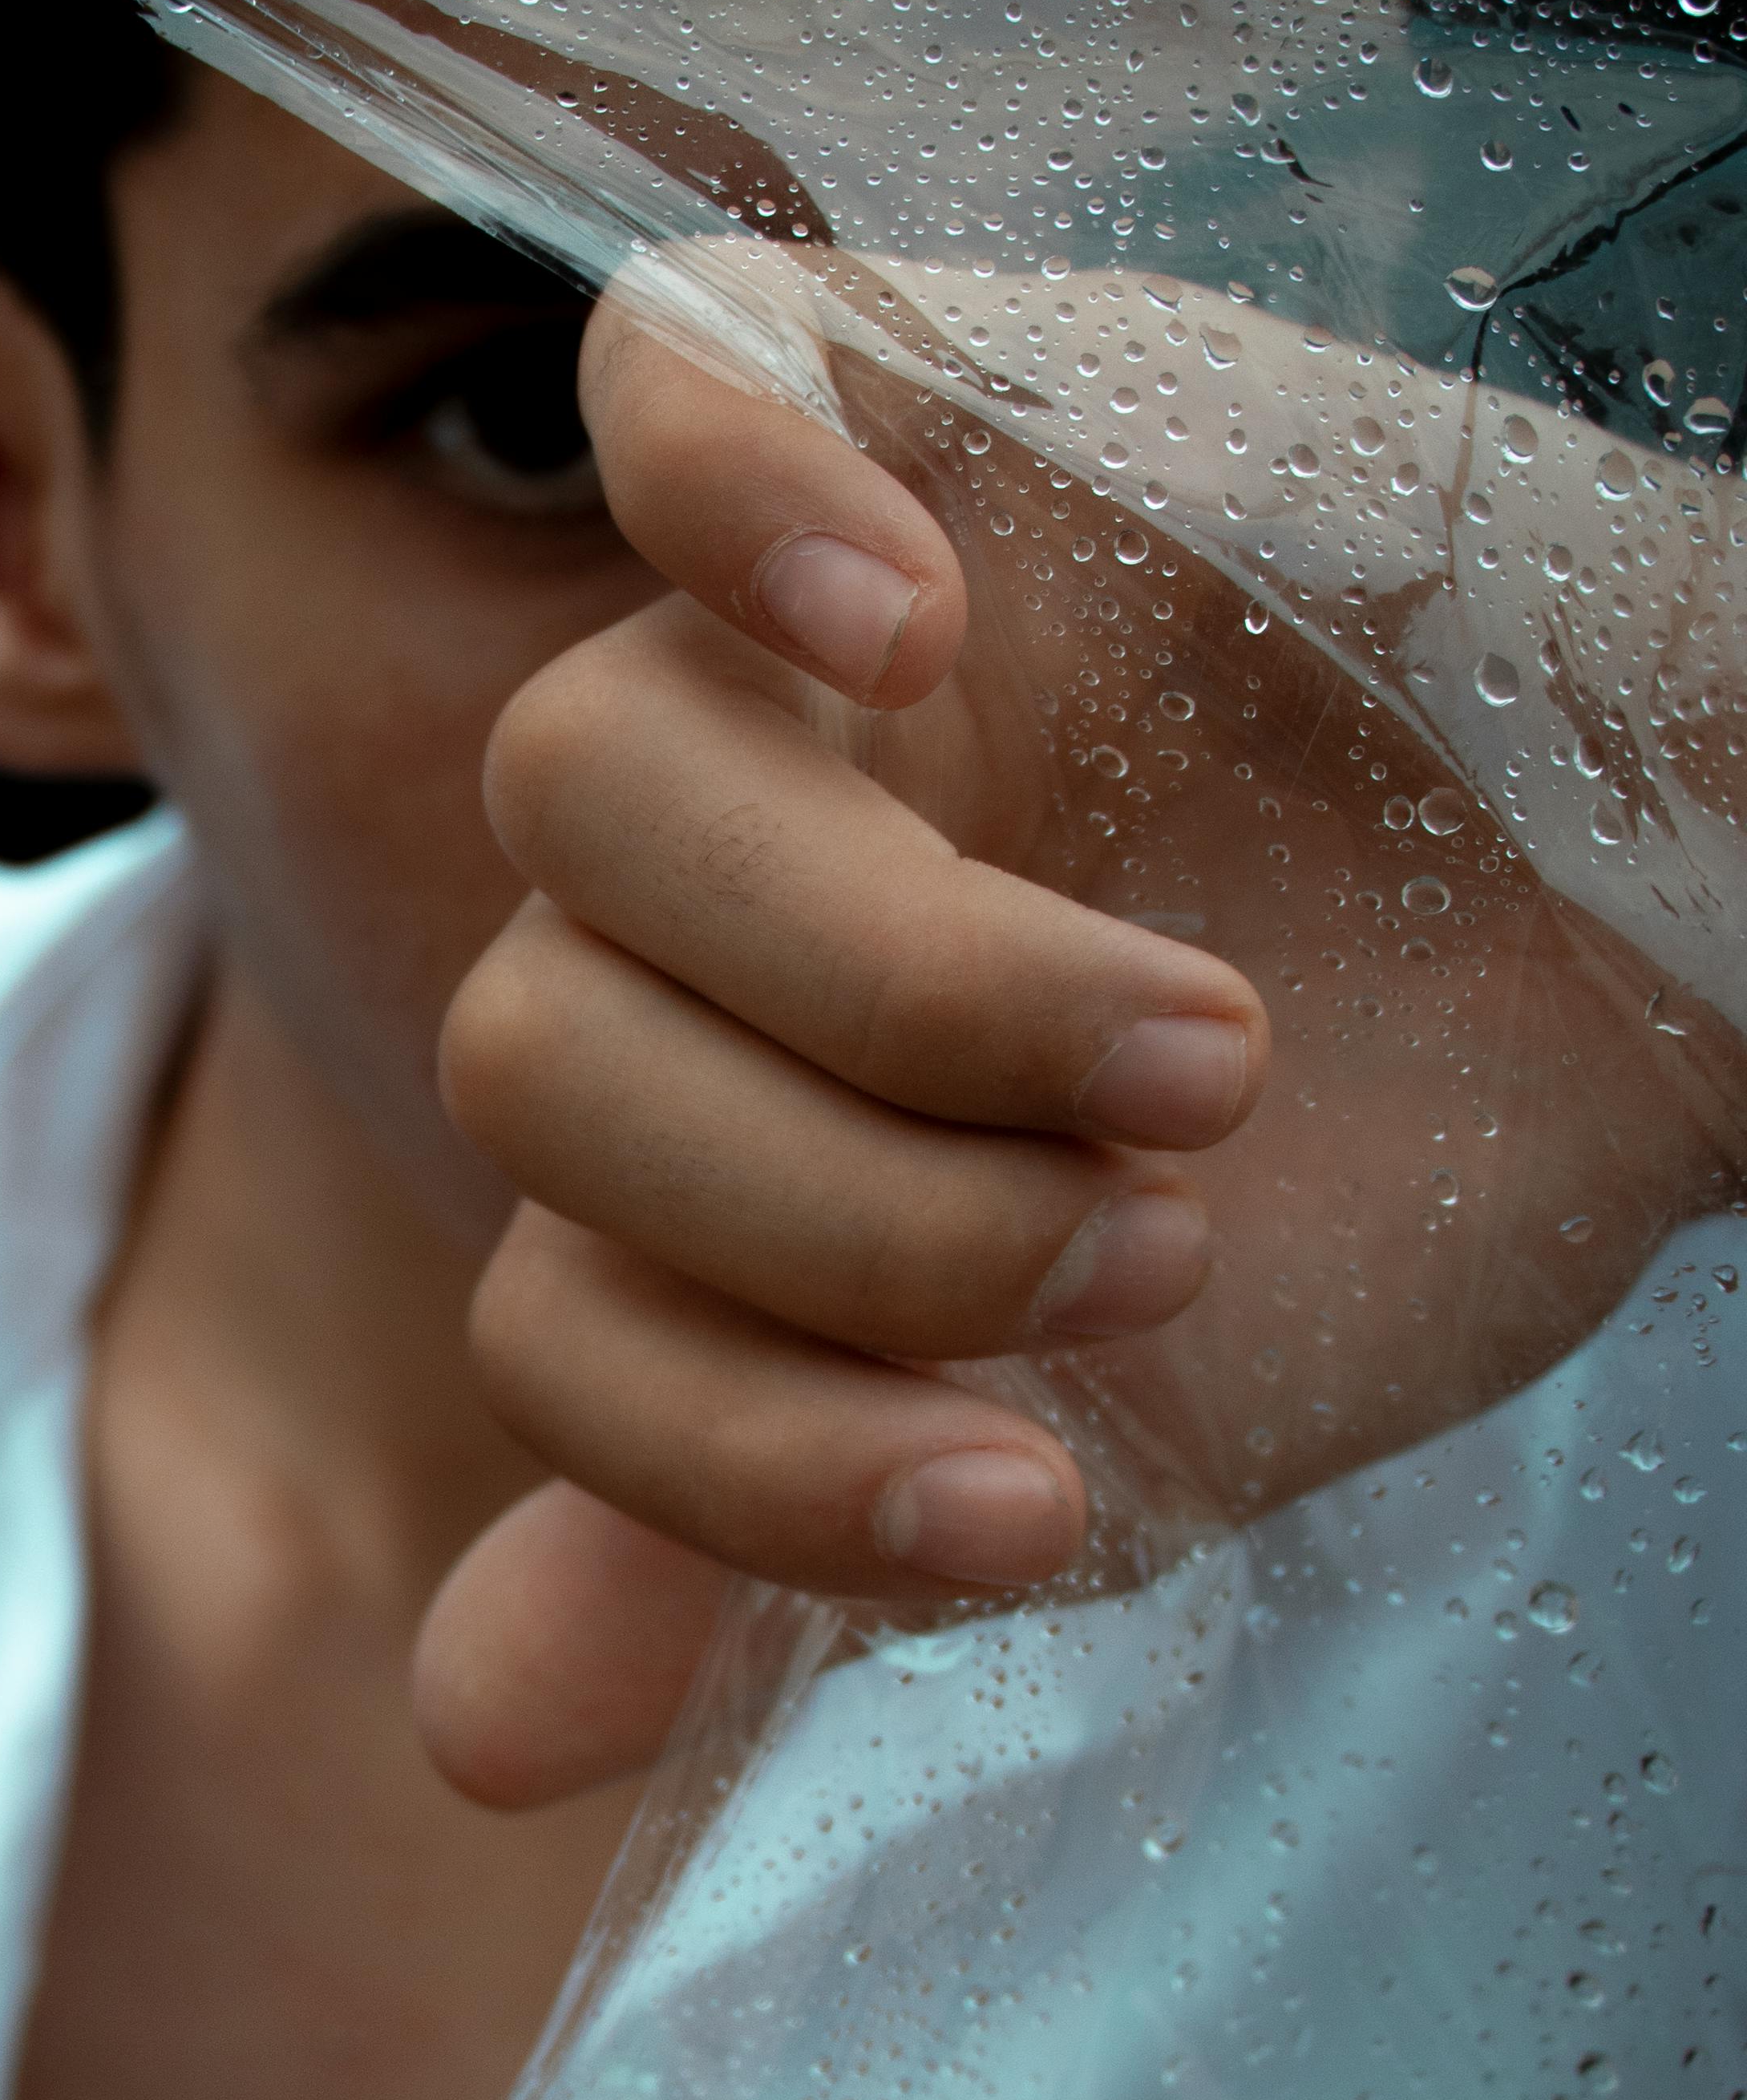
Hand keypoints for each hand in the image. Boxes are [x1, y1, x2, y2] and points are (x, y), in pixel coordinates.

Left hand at [418, 256, 1745, 1803]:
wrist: (1687, 968)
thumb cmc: (1410, 1171)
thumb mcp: (1111, 1411)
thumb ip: (758, 1525)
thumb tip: (473, 1730)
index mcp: (699, 1137)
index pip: (540, 1319)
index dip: (744, 1450)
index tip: (1049, 1498)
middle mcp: (685, 891)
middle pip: (526, 1051)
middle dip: (852, 1216)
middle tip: (1169, 1230)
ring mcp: (780, 646)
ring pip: (585, 786)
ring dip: (899, 985)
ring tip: (1204, 1052)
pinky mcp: (909, 414)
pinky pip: (663, 369)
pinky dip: (732, 499)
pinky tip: (900, 625)